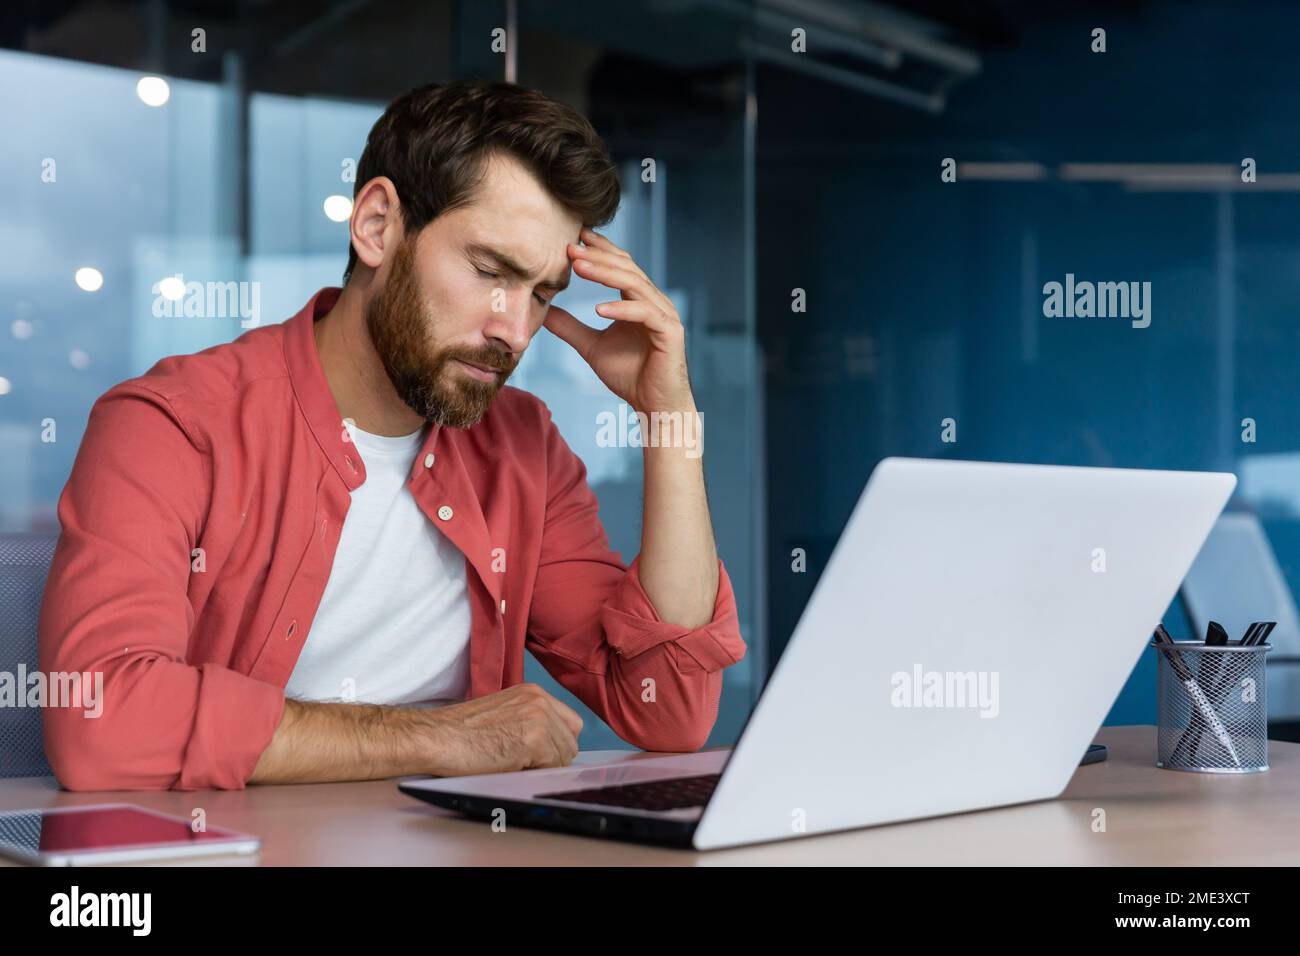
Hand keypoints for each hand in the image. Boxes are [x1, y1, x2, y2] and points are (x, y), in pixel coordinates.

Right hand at [422, 683, 583, 775]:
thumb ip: (530, 721)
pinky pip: (551, 766)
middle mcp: (540, 700)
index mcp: (533, 692)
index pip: (571, 723)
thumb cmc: (460, 731)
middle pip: (571, 741)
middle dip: (553, 758)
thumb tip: (552, 747)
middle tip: (523, 763)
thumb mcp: (503, 714)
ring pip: (564, 756)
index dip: (558, 744)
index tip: (541, 755)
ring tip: (512, 762)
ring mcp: (540, 718)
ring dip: (542, 766)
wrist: (437, 736)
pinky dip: (534, 773)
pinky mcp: (535, 740)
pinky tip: (509, 765)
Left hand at [543, 227, 694, 414]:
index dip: (599, 250)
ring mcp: (664, 314)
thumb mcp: (590, 346)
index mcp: (639, 300)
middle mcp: (654, 301)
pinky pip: (644, 313)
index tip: (573, 239)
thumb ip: (570, 327)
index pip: (620, 265)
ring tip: (579, 267)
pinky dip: (621, 308)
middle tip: (570, 248)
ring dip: (606, 274)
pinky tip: (598, 308)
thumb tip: (544, 311)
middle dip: (598, 256)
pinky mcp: (670, 331)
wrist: (655, 405)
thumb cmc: (629, 375)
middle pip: (627, 268)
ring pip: (635, 284)